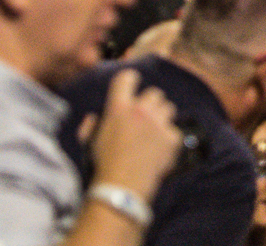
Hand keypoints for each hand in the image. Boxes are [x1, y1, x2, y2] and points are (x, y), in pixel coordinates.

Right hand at [90, 68, 182, 196]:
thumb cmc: (103, 165)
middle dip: (150, 104)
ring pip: (168, 108)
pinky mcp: (172, 138)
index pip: (128, 77)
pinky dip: (169, 139)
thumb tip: (94, 117)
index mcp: (118, 107)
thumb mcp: (90, 141)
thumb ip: (91, 124)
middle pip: (154, 93)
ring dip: (162, 117)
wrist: (121, 188)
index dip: (130, 80)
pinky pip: (175, 130)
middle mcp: (140, 110)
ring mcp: (158, 123)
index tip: (132, 85)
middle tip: (144, 118)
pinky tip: (160, 149)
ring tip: (154, 133)